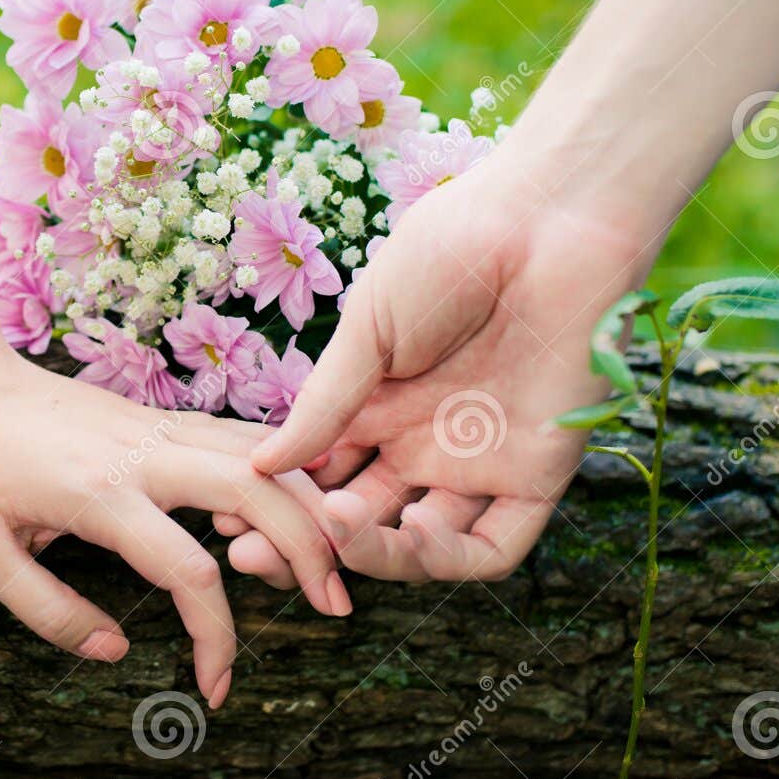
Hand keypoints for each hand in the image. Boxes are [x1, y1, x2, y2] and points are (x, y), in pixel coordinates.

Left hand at [0, 331, 347, 708]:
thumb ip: (48, 610)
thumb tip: (115, 653)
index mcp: (101, 495)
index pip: (188, 573)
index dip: (216, 639)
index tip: (215, 687)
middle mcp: (144, 454)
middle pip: (256, 493)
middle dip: (310, 550)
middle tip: (337, 605)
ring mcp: (158, 429)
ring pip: (260, 455)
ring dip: (306, 503)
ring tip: (332, 558)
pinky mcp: (161, 419)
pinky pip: (238, 439)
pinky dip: (279, 469)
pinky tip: (295, 504)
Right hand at [237, 149, 657, 582]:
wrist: (550, 221)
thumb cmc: (453, 253)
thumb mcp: (368, 330)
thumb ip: (324, 404)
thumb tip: (260, 464)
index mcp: (381, 405)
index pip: (322, 475)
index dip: (280, 503)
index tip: (228, 516)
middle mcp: (425, 443)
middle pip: (362, 518)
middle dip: (308, 541)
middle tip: (253, 551)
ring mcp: (479, 463)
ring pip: (421, 546)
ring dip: (373, 553)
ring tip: (333, 525)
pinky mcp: (536, 475)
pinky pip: (493, 547)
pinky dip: (447, 558)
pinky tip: (410, 534)